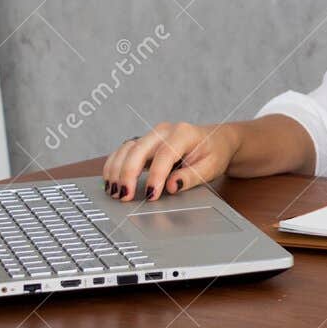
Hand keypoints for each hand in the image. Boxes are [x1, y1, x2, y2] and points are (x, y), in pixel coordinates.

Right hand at [100, 121, 241, 201]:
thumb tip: (171, 186)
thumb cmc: (214, 153)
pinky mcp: (144, 143)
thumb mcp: (211, 167)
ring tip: (115, 193)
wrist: (215, 140)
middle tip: (125, 196)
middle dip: (128, 174)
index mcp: (183, 133)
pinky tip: (111, 182)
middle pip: (139, 149)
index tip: (150, 195)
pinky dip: (114, 166)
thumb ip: (191, 177)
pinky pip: (123, 151)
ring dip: (117, 170)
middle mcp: (164, 131)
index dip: (155, 176)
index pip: (165, 154)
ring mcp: (152, 135)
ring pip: (127, 149)